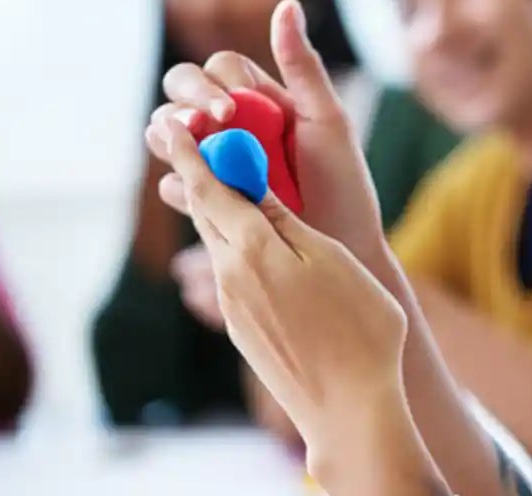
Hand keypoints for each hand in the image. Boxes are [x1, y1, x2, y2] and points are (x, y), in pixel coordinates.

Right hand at [147, 0, 395, 285]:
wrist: (343, 250)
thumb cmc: (344, 183)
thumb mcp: (329, 121)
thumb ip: (302, 66)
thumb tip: (287, 3)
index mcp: (261, 98)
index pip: (219, 68)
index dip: (214, 84)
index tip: (229, 112)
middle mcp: (232, 124)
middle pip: (181, 95)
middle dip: (183, 107)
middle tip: (201, 129)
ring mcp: (215, 161)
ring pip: (167, 135)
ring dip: (168, 138)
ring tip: (187, 154)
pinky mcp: (207, 200)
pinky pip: (176, 186)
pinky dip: (180, 185)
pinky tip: (196, 194)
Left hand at [161, 117, 408, 471]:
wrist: (348, 406)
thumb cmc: (357, 328)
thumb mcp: (328, 260)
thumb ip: (287, 221)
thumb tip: (253, 187)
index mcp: (253, 250)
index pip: (210, 189)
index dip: (191, 154)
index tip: (174, 125)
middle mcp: (231, 275)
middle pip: (203, 213)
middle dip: (193, 173)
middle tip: (181, 138)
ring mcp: (233, 306)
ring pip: (215, 243)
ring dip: (209, 207)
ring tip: (210, 180)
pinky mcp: (242, 328)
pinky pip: (228, 271)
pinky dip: (226, 242)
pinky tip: (244, 240)